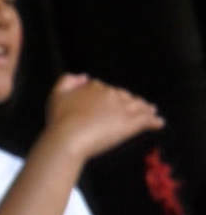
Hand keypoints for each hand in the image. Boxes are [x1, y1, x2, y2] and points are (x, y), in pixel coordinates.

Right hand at [42, 74, 162, 162]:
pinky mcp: (129, 124)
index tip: (108, 102)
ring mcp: (122, 109)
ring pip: (138, 106)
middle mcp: (112, 95)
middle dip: (129, 101)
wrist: (68, 138)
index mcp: (95, 88)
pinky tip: (158, 123)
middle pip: (124, 96)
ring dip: (145, 109)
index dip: (107, 95)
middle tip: (132, 107)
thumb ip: (67, 80)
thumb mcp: (56, 94)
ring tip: (151, 112)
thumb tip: (84, 76)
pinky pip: (146, 120)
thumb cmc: (59, 119)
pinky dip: (153, 121)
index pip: (105, 88)